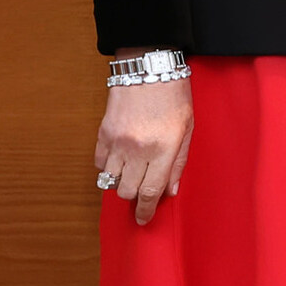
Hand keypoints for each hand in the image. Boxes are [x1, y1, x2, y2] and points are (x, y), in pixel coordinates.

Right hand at [95, 78, 196, 226]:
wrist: (149, 66)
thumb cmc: (174, 95)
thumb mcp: (187, 129)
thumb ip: (178, 163)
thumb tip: (170, 191)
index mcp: (163, 149)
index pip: (150, 192)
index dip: (146, 211)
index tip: (143, 219)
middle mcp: (138, 149)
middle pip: (128, 191)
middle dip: (134, 197)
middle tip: (140, 191)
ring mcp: (118, 141)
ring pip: (110, 180)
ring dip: (120, 182)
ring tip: (130, 173)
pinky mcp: (103, 132)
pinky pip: (98, 163)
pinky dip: (107, 167)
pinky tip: (119, 159)